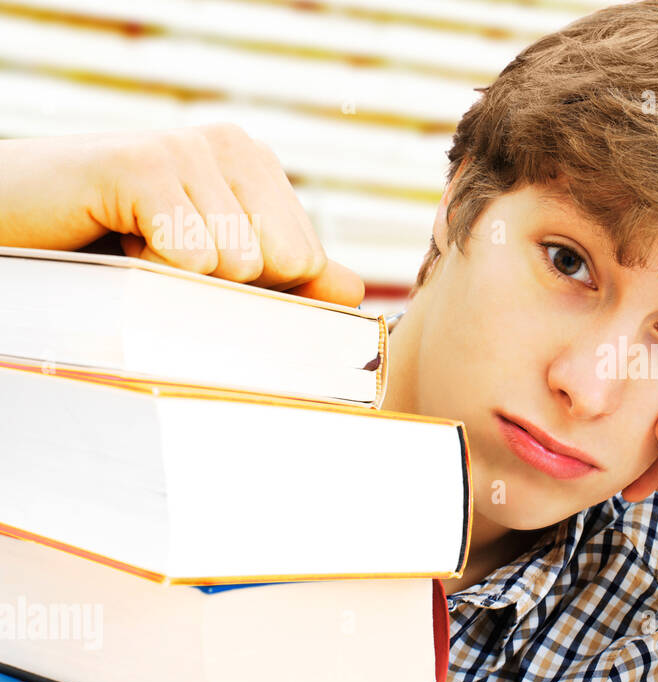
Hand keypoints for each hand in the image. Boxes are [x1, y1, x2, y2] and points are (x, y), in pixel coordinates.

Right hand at [0, 124, 363, 305]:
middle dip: (224, 286)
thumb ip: (285, 278)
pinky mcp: (142, 163)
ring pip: (239, 264)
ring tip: (135, 246)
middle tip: (165, 258)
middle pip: (284, 263)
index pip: (307, 261)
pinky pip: (193, 255)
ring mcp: (189, 148)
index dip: (254, 289)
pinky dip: (151, 271)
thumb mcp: (210, 269)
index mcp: (258, 168)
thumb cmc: (115, 248)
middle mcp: (233, 146)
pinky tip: (117, 238)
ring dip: (178, 280)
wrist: (16, 224)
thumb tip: (353, 290)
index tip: (196, 265)